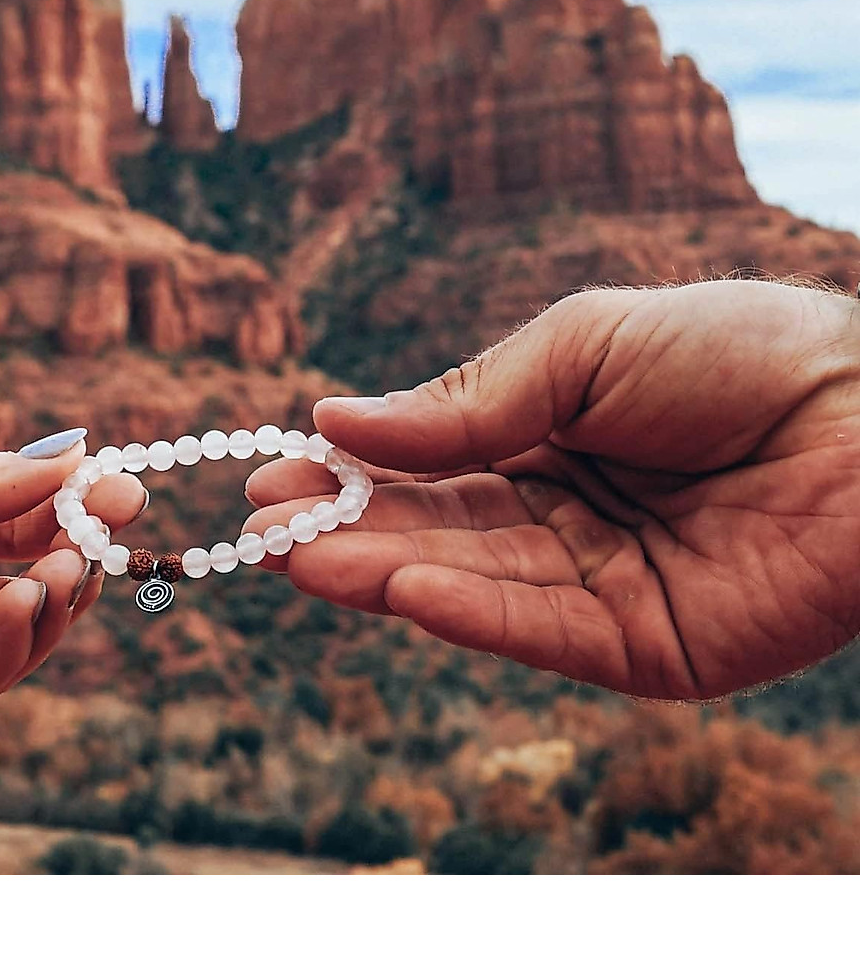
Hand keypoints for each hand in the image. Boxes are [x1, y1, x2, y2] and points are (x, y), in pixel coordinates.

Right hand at [245, 280, 859, 699]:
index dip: (353, 473)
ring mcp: (602, 588)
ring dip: (387, 573)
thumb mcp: (580, 348)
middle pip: (438, 533)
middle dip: (350, 531)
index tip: (272, 472)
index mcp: (549, 441)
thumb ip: (464, 400)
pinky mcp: (648, 649)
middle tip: (260, 528)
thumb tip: (335, 417)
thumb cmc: (737, 351)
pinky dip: (474, 615)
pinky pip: (546, 634)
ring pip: (476, 585)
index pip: (430, 468)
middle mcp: (565, 519)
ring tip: (302, 557)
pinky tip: (403, 589)